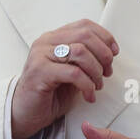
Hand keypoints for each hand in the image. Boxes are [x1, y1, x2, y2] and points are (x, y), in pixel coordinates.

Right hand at [11, 20, 118, 138]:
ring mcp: (41, 55)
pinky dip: (87, 85)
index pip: (85, 25)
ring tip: (97, 85)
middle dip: (103, 55)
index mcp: (54, 37)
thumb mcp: (71, 71)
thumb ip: (85, 58)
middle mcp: (46, 42)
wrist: (25, 113)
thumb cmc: (49, 93)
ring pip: (81, 52)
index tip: (114, 53)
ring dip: (96, 71)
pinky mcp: (40, 71)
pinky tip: (88, 95)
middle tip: (107, 72)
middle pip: (85, 36)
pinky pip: (74, 73)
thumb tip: (109, 53)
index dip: (104, 37)